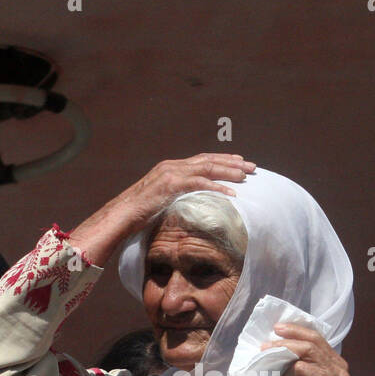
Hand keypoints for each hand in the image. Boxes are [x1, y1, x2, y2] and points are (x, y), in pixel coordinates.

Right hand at [69, 153, 255, 266]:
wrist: (121, 215)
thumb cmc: (139, 213)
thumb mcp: (161, 199)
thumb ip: (175, 196)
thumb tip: (190, 204)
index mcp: (171, 168)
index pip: (202, 160)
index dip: (222, 160)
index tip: (240, 163)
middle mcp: (172, 166)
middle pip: (208, 160)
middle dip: (232, 163)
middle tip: (253, 167)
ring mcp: (171, 173)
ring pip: (207, 168)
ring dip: (229, 172)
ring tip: (247, 176)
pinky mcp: (170, 185)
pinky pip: (199, 184)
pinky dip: (217, 187)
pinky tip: (232, 193)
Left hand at [263, 323, 348, 375]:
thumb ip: (301, 363)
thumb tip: (275, 343)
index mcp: (336, 363)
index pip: (316, 338)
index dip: (295, 331)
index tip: (276, 328)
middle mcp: (340, 372)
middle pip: (308, 349)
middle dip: (282, 347)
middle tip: (263, 352)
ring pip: (300, 367)